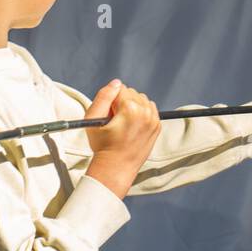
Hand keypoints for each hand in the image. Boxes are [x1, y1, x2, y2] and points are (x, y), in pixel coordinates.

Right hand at [84, 80, 161, 197]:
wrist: (117, 167)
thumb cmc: (102, 145)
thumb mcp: (93, 119)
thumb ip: (103, 96)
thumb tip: (116, 83)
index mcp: (129, 108)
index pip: (119, 89)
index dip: (110, 101)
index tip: (109, 115)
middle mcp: (145, 111)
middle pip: (131, 92)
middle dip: (122, 102)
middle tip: (116, 121)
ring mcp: (153, 119)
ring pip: (141, 99)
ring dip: (133, 106)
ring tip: (124, 123)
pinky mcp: (157, 126)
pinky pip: (150, 108)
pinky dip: (142, 112)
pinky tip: (133, 124)